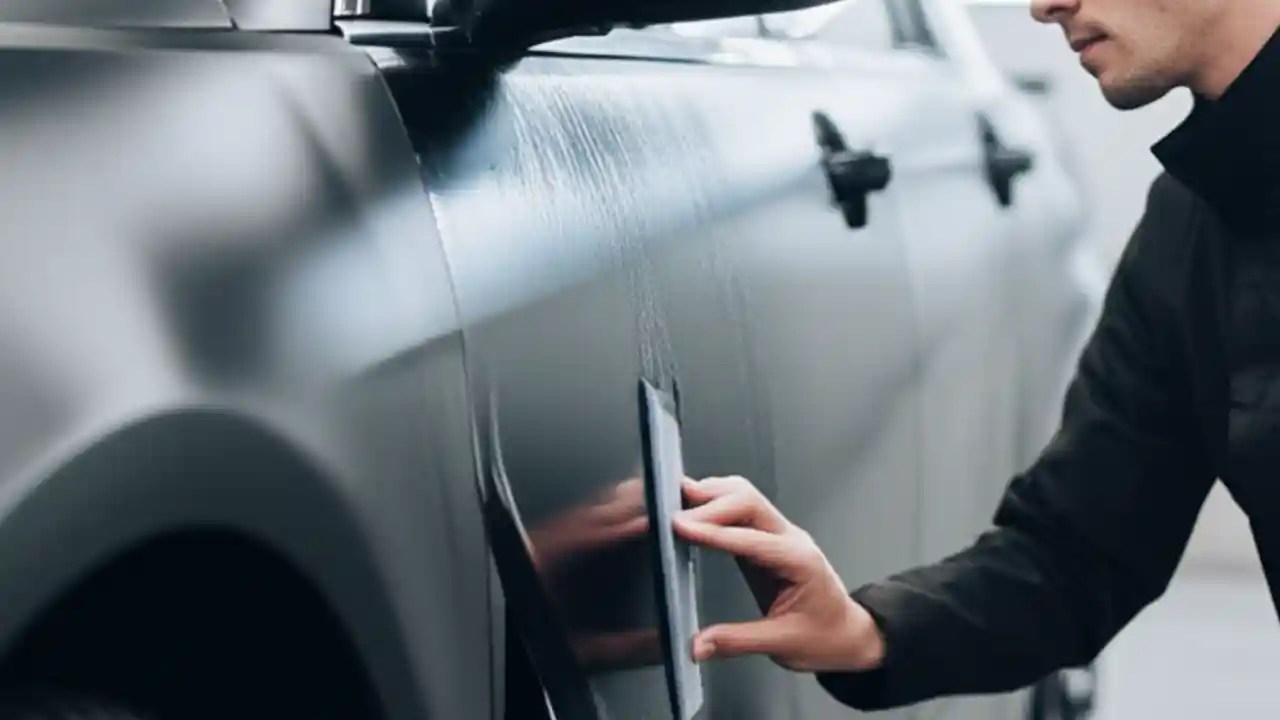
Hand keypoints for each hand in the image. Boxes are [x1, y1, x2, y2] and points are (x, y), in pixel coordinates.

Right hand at [673, 476, 885, 672]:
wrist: (849, 634)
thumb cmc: (826, 637)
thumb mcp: (783, 645)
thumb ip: (737, 641)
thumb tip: (697, 645)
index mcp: (799, 561)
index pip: (749, 538)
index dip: (712, 532)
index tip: (680, 527)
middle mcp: (790, 539)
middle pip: (748, 502)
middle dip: (709, 504)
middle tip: (672, 517)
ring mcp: (780, 535)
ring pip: (745, 497)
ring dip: (713, 497)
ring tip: (678, 503)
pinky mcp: (768, 540)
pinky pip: (742, 511)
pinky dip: (717, 505)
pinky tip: (695, 511)